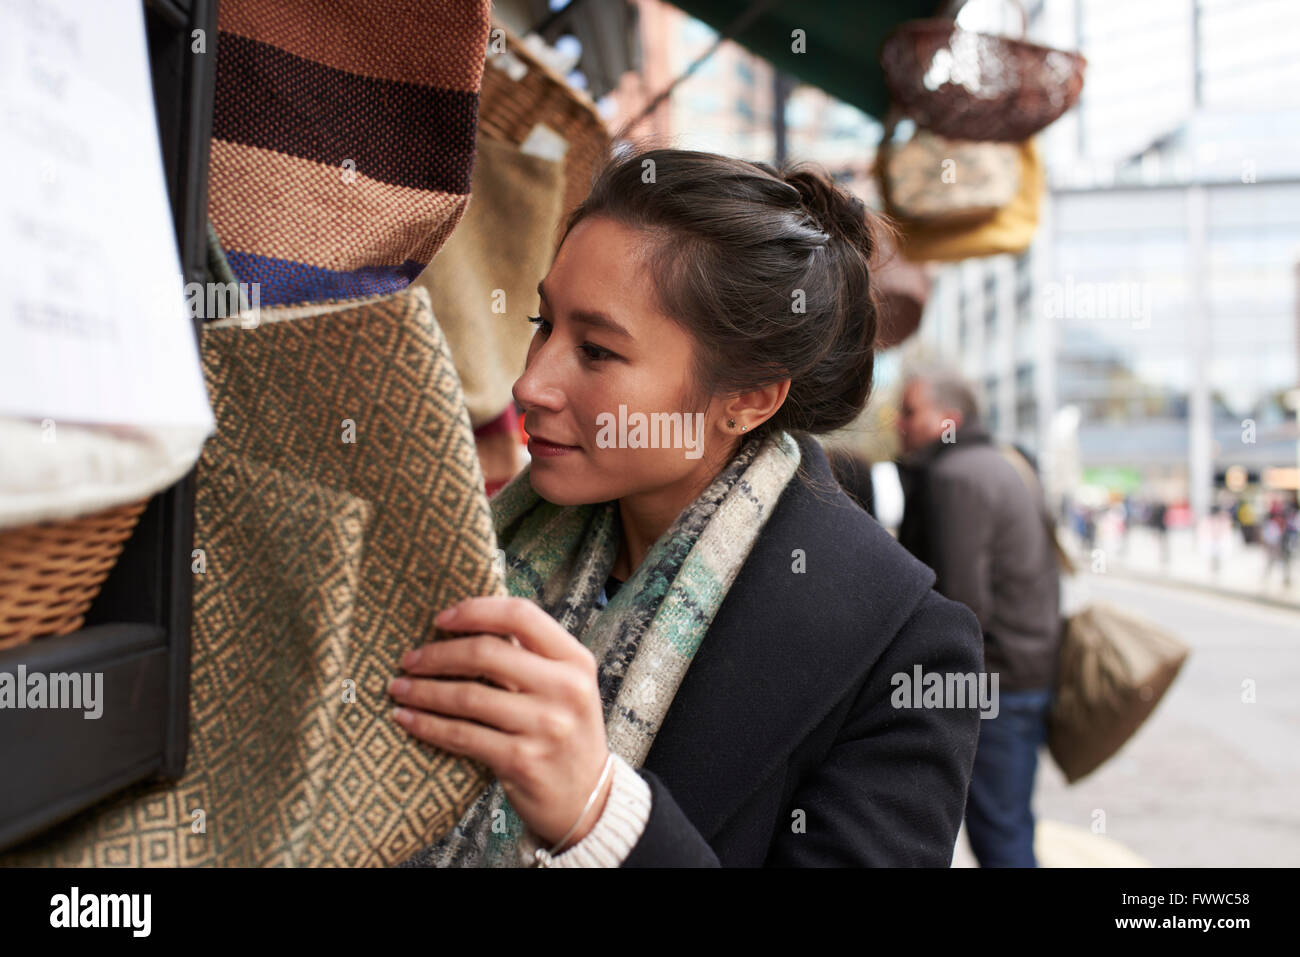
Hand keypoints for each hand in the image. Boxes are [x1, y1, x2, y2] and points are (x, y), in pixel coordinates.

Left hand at [388, 596, 612, 850]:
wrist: (587, 799)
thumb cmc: (564, 733)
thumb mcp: (564, 687)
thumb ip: (529, 658)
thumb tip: (466, 624)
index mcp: (575, 661)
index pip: (521, 616)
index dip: (476, 610)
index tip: (441, 618)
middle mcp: (565, 689)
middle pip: (486, 652)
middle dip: (437, 654)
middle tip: (409, 660)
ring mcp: (545, 726)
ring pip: (467, 696)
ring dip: (424, 690)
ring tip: (398, 688)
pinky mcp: (521, 759)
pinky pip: (461, 735)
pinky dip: (428, 725)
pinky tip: (407, 718)